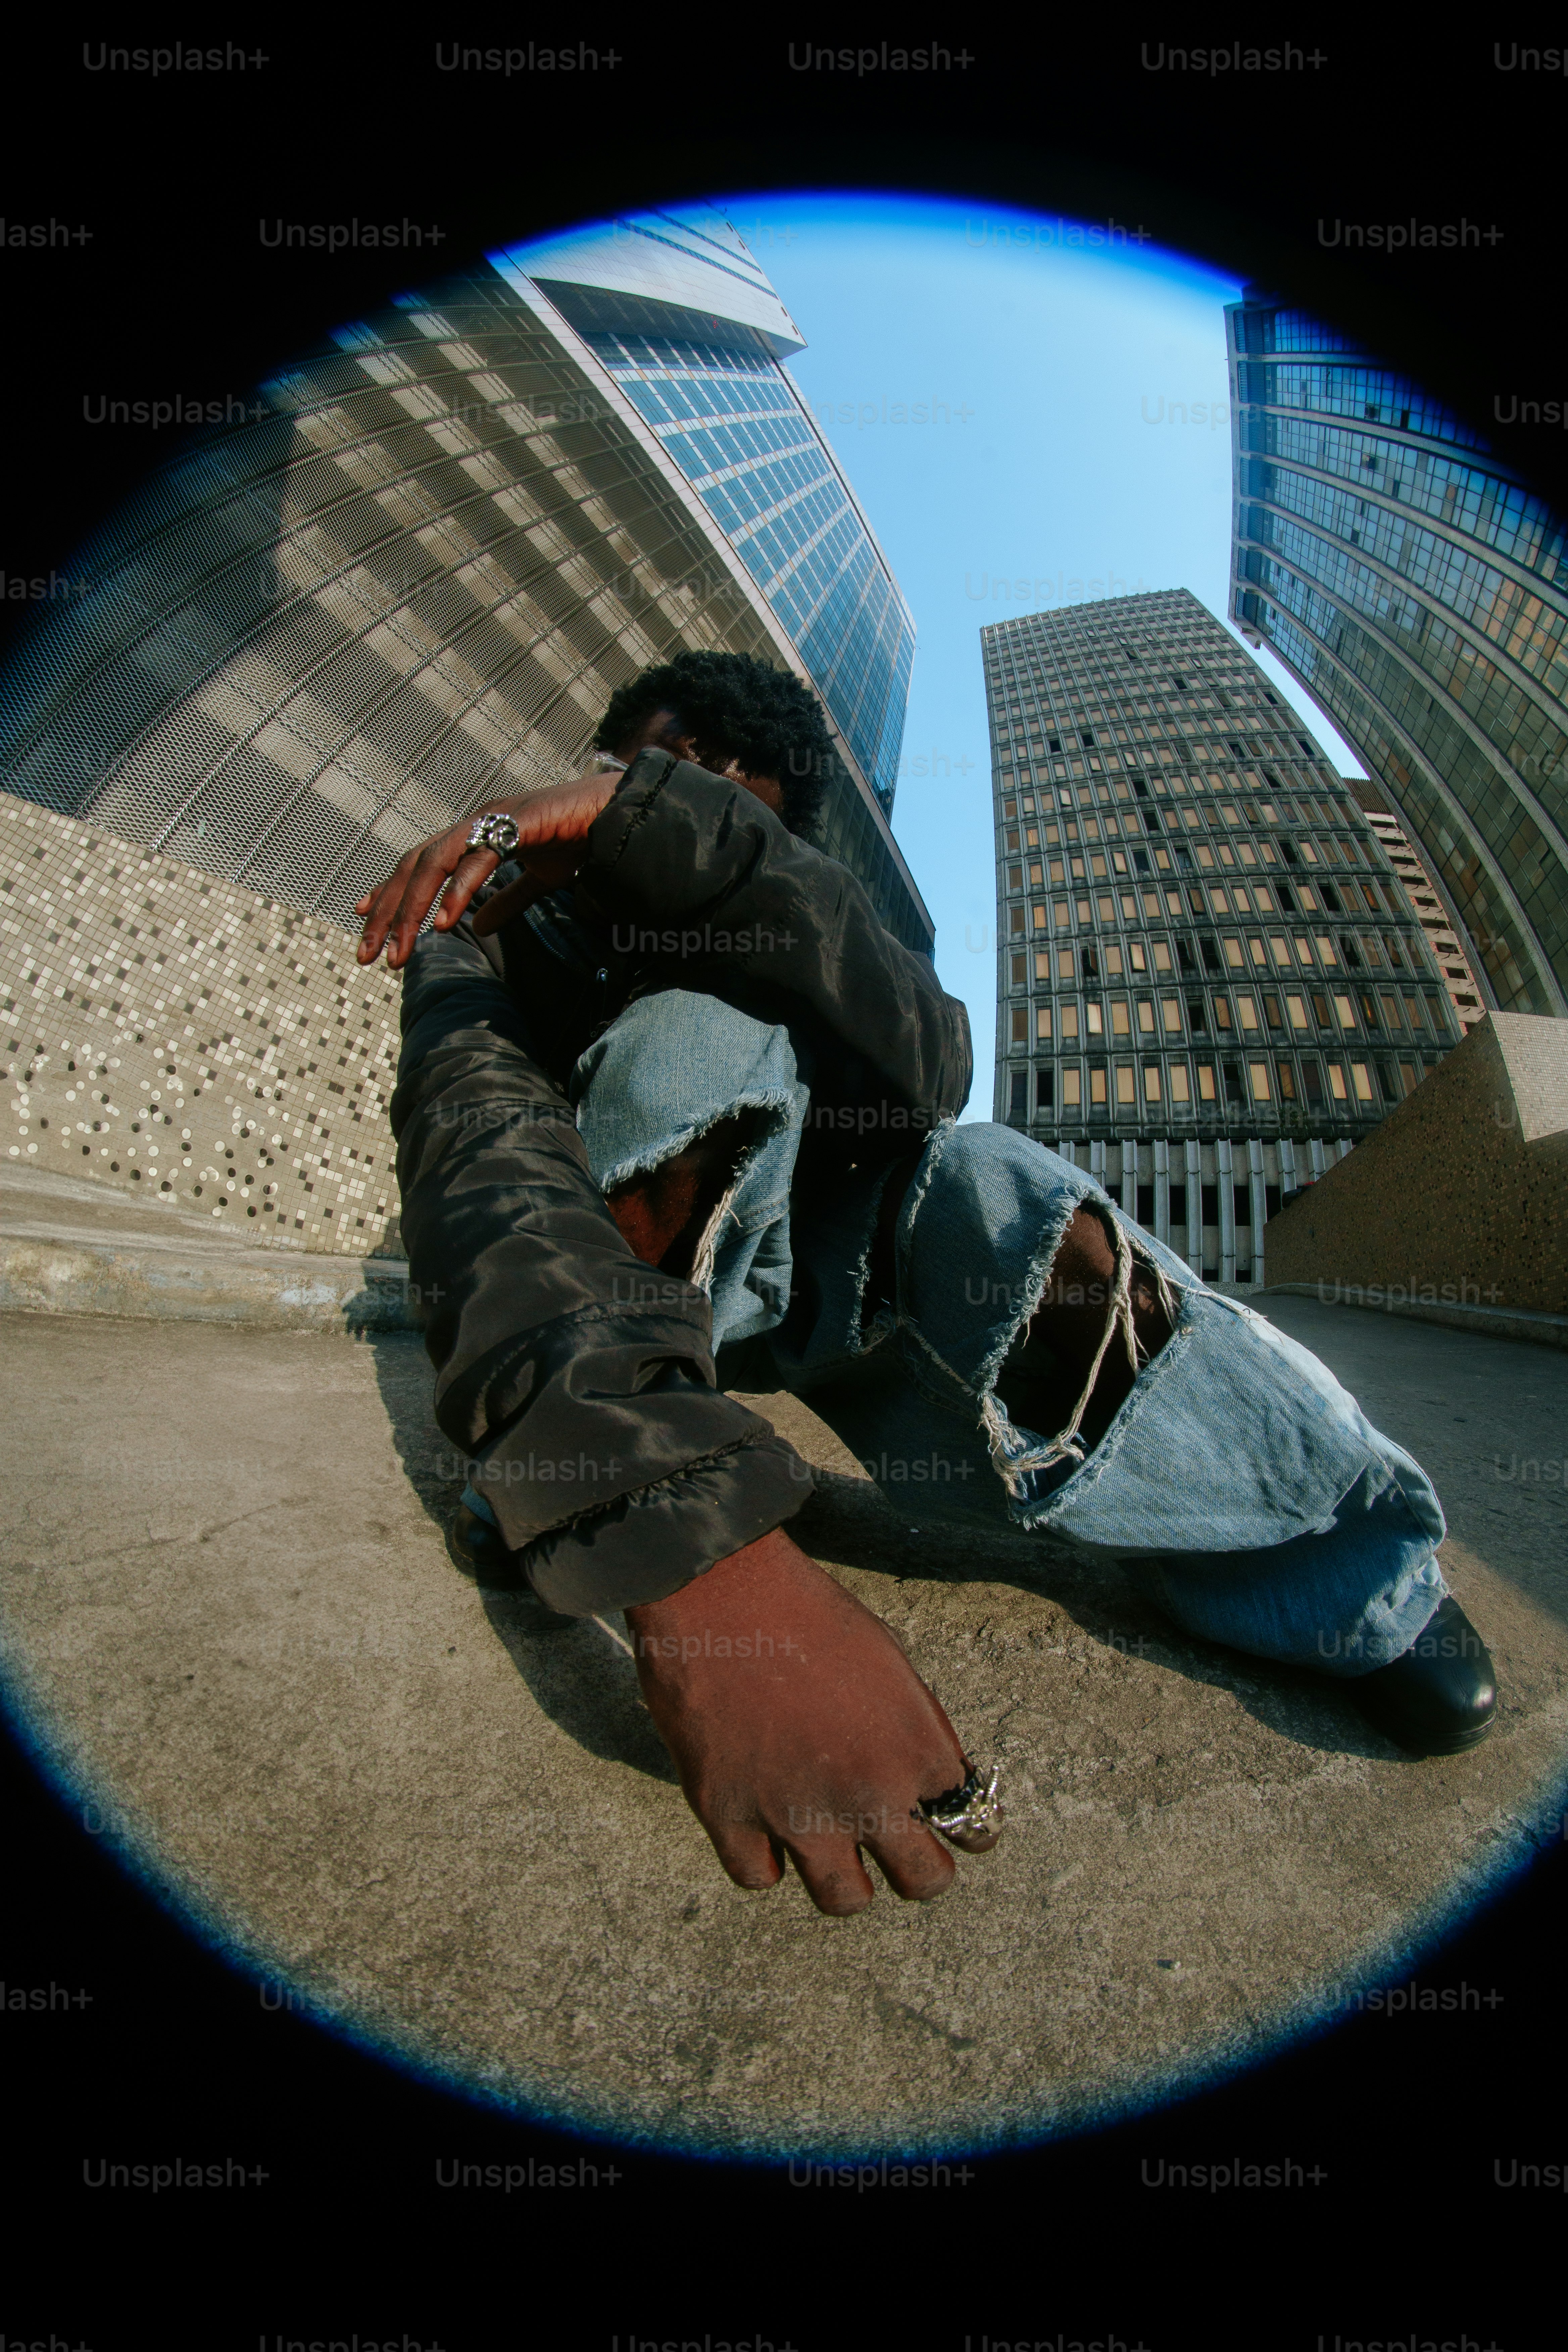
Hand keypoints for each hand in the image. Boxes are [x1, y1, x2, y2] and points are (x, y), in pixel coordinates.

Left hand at [355, 768, 620, 967]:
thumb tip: (477, 928)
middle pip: (412, 866)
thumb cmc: (579, 840)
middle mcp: (474, 823)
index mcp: (474, 835)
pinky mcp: (516, 823)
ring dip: (410, 909)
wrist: (619, 812)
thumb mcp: (536, 881)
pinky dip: (458, 890)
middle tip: (368, 955)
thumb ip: (506, 902)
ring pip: (433, 863)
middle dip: (385, 911)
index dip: (387, 890)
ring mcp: (492, 819)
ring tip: (399, 950)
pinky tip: (446, 922)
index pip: (418, 864)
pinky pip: (478, 858)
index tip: (363, 918)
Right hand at [624, 1527, 996, 1915]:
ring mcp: (797, 1815)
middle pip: (923, 1881)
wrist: (722, 1593)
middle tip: (904, 1853)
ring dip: (847, 1880)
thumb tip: (934, 1781)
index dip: (969, 1828)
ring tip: (834, 1853)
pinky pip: (759, 1877)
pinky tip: (767, 1834)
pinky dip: (766, 1861)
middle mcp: (867, 1796)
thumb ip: (918, 1732)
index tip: (956, 1828)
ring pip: (844, 1898)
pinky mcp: (729, 1818)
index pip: (974, 1823)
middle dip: (922, 1871)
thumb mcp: (891, 1663)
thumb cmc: (810, 1614)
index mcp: (917, 1751)